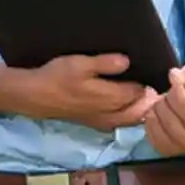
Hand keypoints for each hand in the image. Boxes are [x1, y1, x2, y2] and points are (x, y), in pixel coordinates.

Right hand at [23, 54, 159, 131]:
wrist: (36, 96)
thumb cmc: (58, 77)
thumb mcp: (80, 63)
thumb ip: (106, 63)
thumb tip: (128, 61)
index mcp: (113, 98)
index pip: (141, 92)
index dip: (146, 80)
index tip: (148, 69)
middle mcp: (112, 114)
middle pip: (140, 110)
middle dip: (147, 98)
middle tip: (147, 81)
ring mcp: (103, 121)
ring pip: (130, 119)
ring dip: (138, 108)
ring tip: (138, 92)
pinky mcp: (94, 123)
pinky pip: (119, 122)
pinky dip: (126, 115)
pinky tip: (122, 104)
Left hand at [145, 67, 184, 156]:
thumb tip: (173, 74)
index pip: (180, 101)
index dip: (175, 87)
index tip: (176, 78)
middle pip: (162, 108)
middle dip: (167, 98)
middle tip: (177, 98)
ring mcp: (177, 148)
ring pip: (151, 117)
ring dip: (157, 108)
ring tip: (170, 107)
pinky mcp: (164, 150)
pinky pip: (147, 129)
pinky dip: (152, 119)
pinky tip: (162, 117)